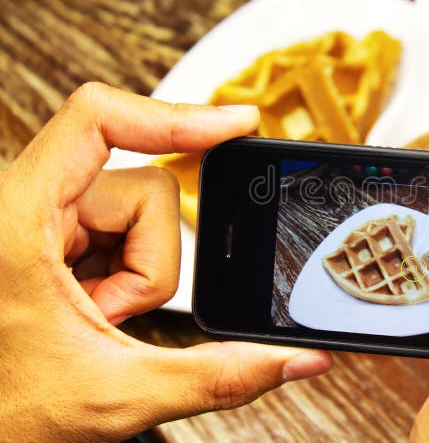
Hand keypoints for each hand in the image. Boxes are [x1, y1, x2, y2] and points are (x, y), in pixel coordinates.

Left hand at [0, 83, 331, 441]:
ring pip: (143, 207)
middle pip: (145, 187)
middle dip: (150, 261)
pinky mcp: (56, 226)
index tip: (236, 125)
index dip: (174, 116)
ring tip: (98, 314)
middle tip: (108, 313)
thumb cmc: (8, 412)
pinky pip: (126, 223)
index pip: (98, 122)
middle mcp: (24, 202)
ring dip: (140, 269)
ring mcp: (42, 211)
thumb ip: (219, 377)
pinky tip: (98, 303)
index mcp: (17, 221)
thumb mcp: (118, 396)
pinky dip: (131, 267)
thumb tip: (300, 357)